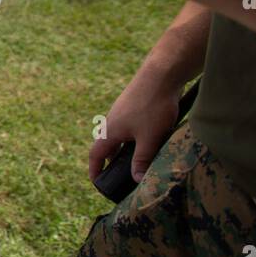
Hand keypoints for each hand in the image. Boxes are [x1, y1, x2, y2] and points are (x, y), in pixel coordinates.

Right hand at [89, 66, 182, 182]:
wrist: (160, 74)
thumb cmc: (153, 107)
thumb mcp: (149, 138)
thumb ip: (142, 160)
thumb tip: (136, 180)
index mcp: (110, 131)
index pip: (96, 155)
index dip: (95, 169)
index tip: (96, 181)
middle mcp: (112, 121)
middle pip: (107, 144)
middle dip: (111, 160)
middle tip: (120, 174)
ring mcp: (122, 111)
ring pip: (119, 134)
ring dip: (124, 148)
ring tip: (139, 159)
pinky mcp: (133, 104)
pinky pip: (129, 125)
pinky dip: (134, 136)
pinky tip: (151, 138)